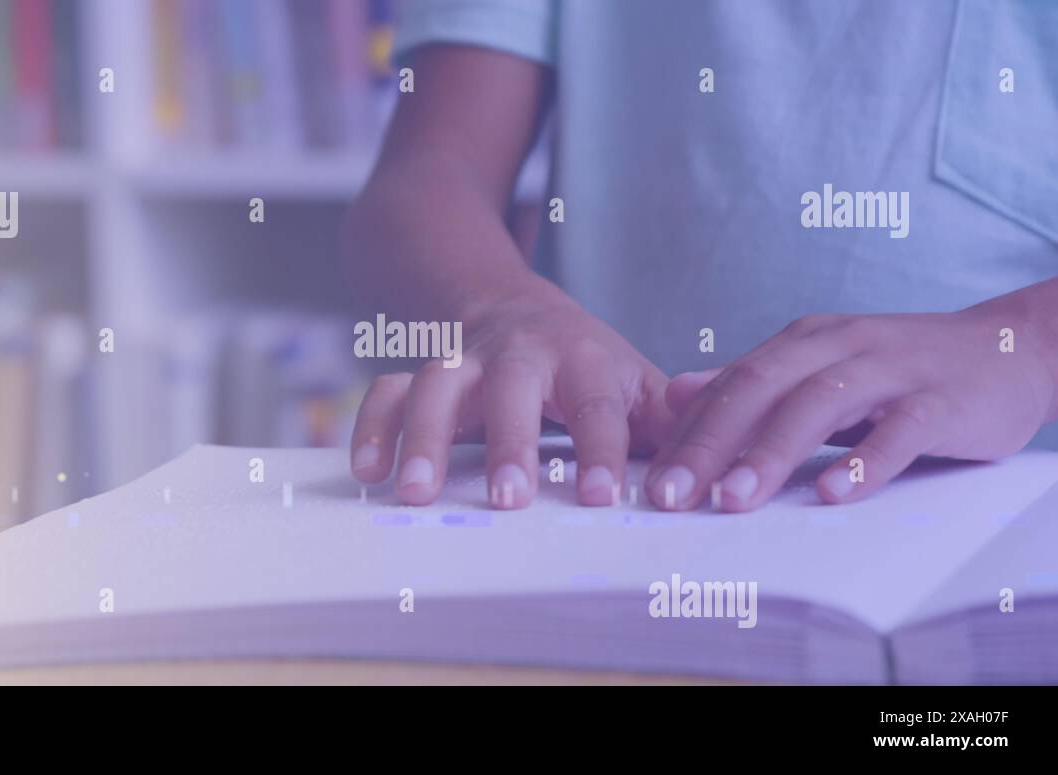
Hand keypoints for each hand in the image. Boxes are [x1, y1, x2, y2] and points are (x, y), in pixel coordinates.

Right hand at [350, 284, 673, 508]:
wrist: (511, 305)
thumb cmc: (582, 363)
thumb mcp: (632, 379)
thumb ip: (669, 420)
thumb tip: (713, 455)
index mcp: (581, 359)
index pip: (596, 404)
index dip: (601, 450)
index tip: (600, 499)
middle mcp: (518, 353)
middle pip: (510, 386)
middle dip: (507, 441)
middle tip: (507, 499)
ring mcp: (464, 359)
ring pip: (437, 382)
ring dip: (422, 435)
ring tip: (414, 492)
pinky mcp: (421, 370)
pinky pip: (388, 389)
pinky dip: (372, 424)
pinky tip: (368, 470)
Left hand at [646, 302, 1056, 511]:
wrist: (1011, 348)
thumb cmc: (902, 370)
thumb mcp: (820, 366)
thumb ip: (751, 381)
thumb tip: (675, 395)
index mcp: (802, 342)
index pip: (730, 386)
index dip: (686, 434)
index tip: (650, 483)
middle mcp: (838, 347)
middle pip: (759, 390)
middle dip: (709, 445)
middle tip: (672, 497)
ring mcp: (891, 370)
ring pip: (819, 405)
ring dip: (771, 453)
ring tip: (733, 500)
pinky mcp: (942, 399)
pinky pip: (899, 429)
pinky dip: (865, 460)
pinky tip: (835, 494)